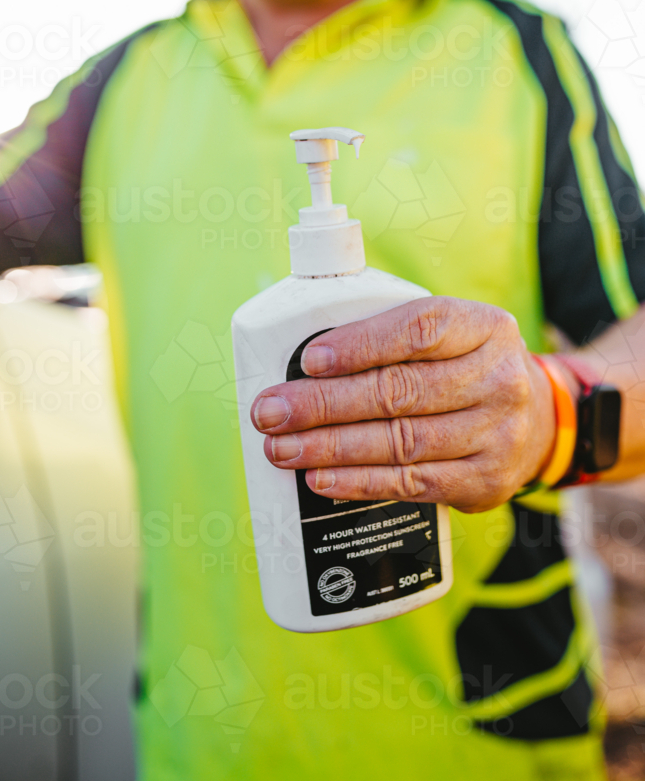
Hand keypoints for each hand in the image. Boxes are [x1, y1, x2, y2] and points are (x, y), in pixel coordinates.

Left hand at [250, 297, 555, 512]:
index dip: (360, 345)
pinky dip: (360, 483)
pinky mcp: (485, 482)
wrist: (538, 421)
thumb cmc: (466, 368)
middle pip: (399, 392)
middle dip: (324, 404)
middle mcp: (498, 379)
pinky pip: (411, 484)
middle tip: (272, 412)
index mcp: (483, 326)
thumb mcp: (449, 334)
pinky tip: (321, 478)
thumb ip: (392, 336)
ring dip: (331, 447)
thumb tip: (306, 362)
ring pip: (400, 442)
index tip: (310, 360)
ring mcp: (497, 434)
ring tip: (282, 447)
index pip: (417, 329)